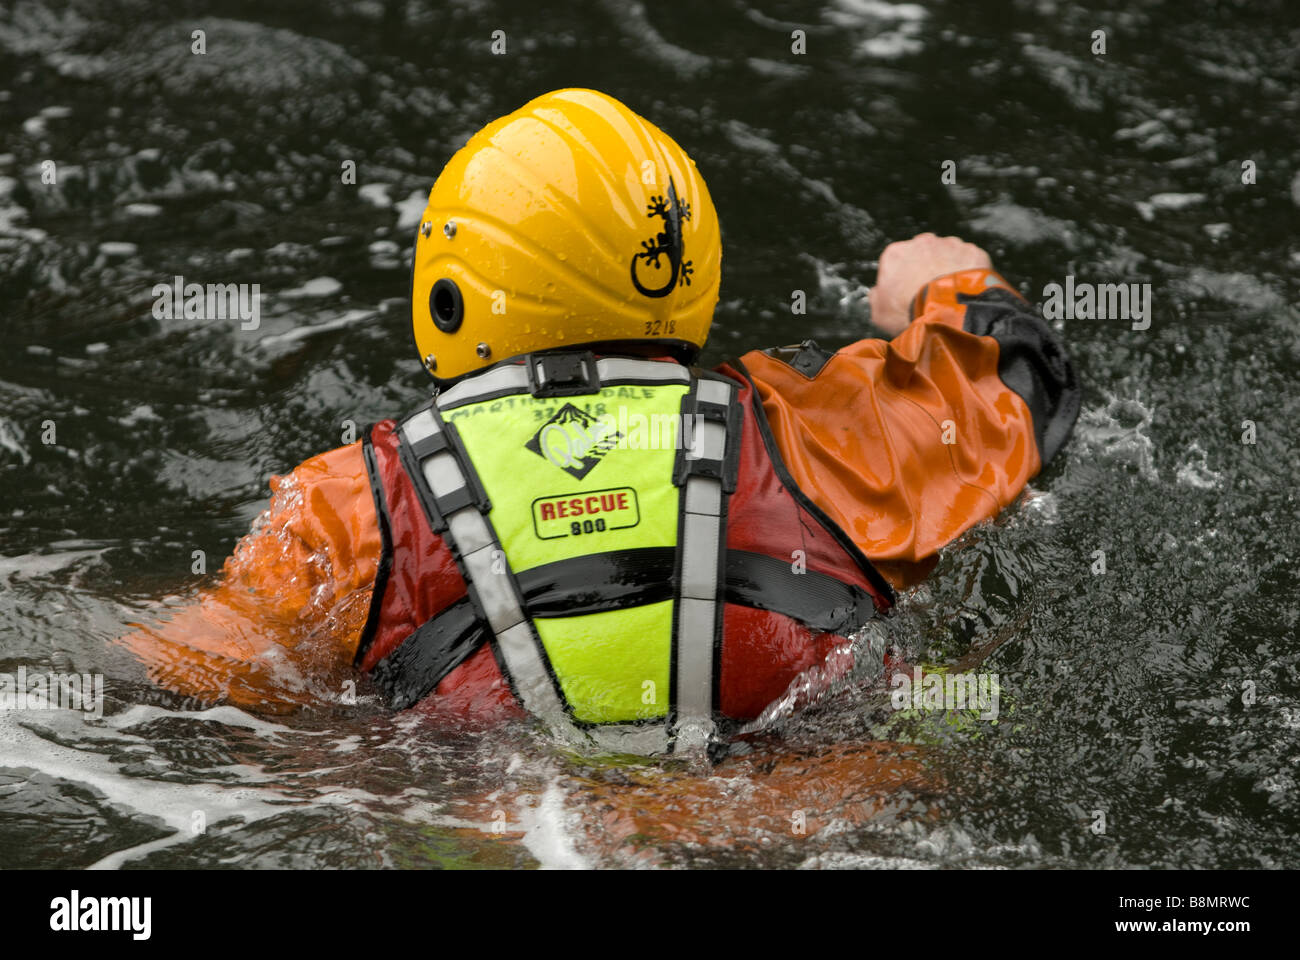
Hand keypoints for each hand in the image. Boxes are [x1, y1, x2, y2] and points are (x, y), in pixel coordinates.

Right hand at [868, 233, 992, 335]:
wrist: (947, 310)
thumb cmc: (910, 310)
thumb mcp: (879, 312)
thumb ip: (876, 297)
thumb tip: (877, 292)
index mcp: (895, 254)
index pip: (896, 263)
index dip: (901, 281)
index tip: (907, 296)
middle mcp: (922, 242)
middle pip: (922, 255)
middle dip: (925, 271)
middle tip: (930, 295)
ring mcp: (949, 244)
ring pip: (947, 256)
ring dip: (947, 270)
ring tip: (950, 294)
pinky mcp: (972, 251)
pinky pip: (969, 261)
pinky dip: (969, 273)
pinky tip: (966, 291)